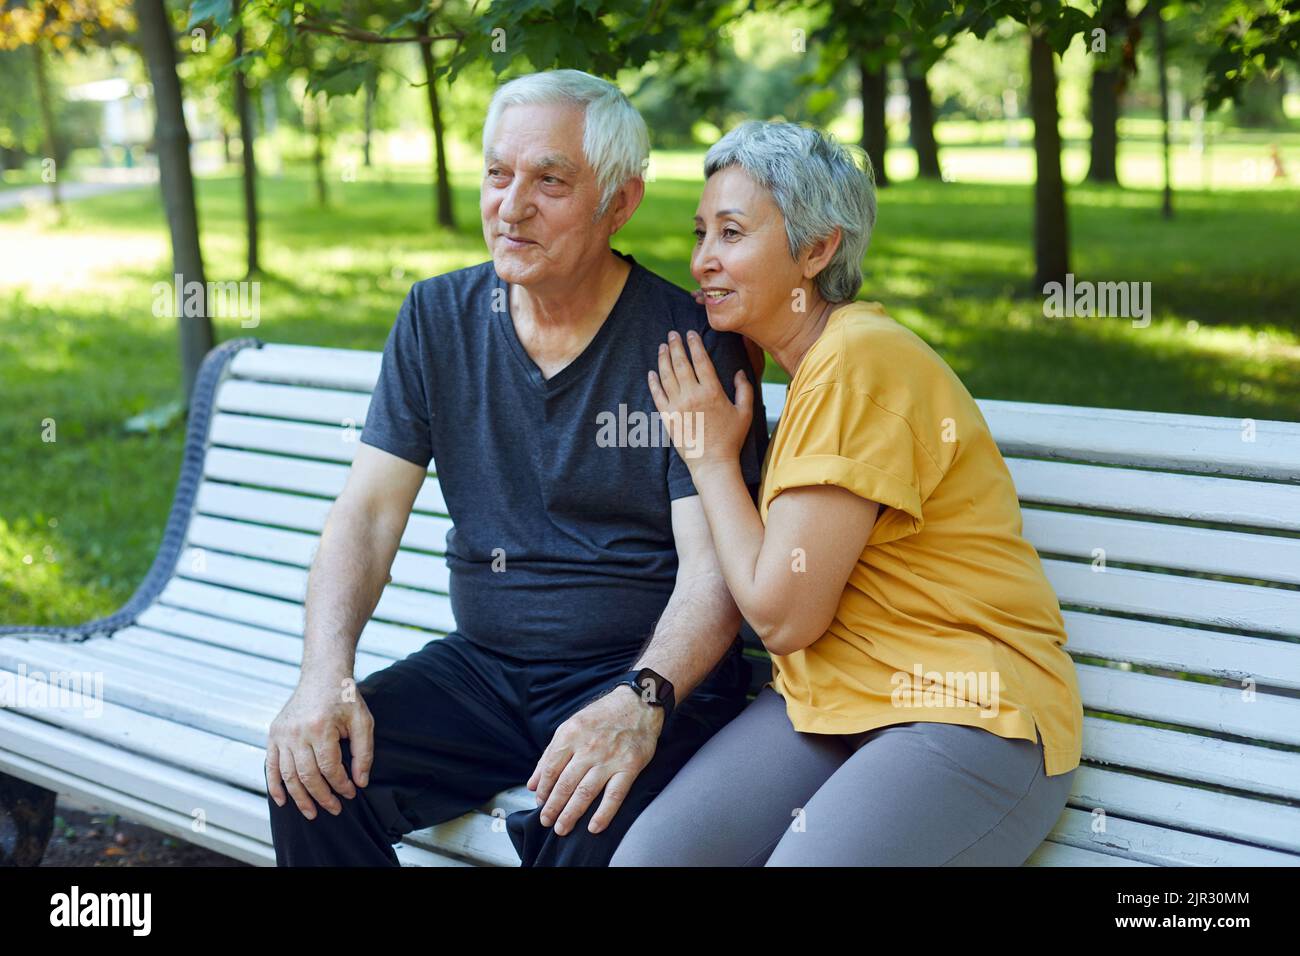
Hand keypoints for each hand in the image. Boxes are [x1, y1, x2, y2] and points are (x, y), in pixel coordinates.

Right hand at [265, 669, 373, 819]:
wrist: (323, 675)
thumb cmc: (346, 699)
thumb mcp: (363, 721)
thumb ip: (364, 753)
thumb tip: (360, 782)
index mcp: (321, 728)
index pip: (330, 768)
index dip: (341, 785)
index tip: (351, 794)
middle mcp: (297, 732)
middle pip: (308, 776)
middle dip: (322, 797)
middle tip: (335, 810)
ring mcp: (282, 734)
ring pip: (288, 775)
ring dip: (300, 798)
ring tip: (312, 813)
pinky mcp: (274, 734)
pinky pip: (271, 765)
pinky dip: (275, 786)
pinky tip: (283, 801)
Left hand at [527, 684, 662, 835]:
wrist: (638, 703)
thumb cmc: (603, 715)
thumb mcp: (571, 726)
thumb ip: (550, 754)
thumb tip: (532, 784)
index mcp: (570, 735)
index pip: (550, 770)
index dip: (543, 790)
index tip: (540, 803)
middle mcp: (588, 748)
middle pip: (565, 784)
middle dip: (553, 807)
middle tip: (546, 822)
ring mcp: (609, 759)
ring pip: (585, 793)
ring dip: (571, 814)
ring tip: (562, 828)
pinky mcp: (629, 767)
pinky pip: (614, 795)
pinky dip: (603, 814)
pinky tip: (594, 827)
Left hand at [648, 329, 753, 468]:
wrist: (712, 462)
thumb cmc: (731, 439)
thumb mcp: (745, 412)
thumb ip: (744, 389)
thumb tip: (739, 372)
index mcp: (712, 391)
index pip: (701, 360)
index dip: (695, 344)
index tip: (690, 333)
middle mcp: (692, 396)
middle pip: (681, 364)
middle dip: (676, 346)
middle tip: (672, 334)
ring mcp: (677, 406)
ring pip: (666, 376)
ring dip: (663, 359)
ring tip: (662, 347)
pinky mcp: (667, 418)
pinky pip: (657, 396)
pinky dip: (653, 383)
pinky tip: (652, 372)